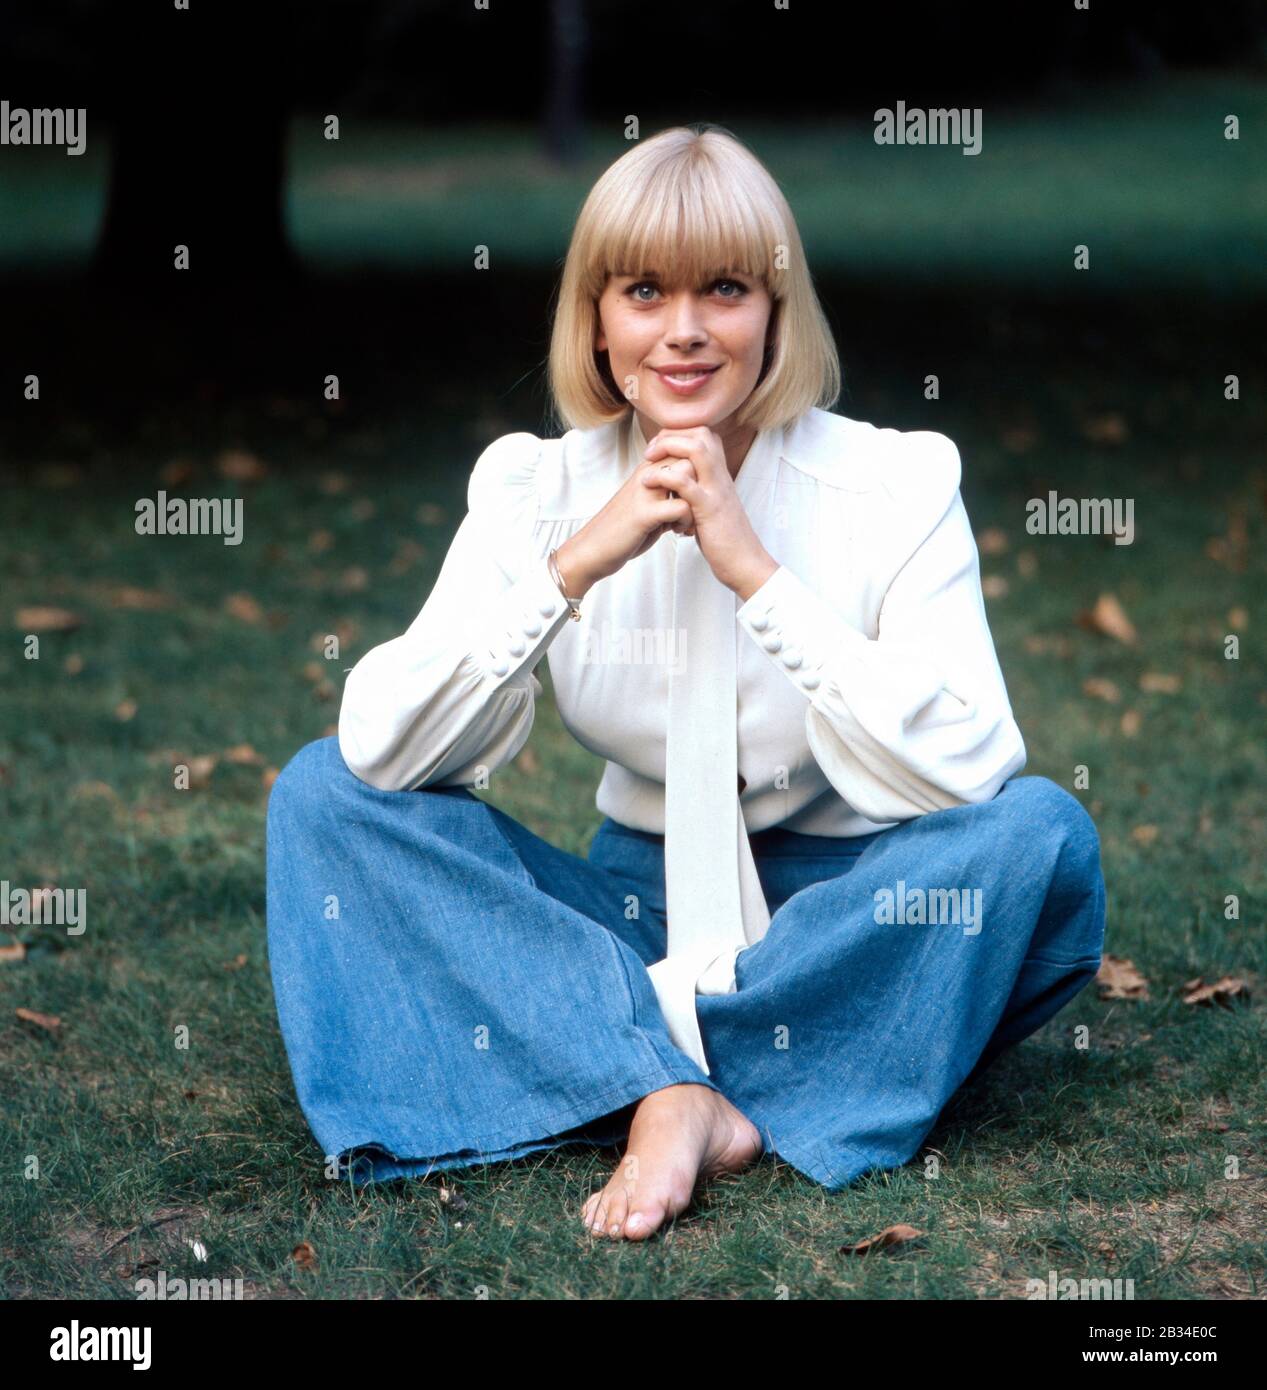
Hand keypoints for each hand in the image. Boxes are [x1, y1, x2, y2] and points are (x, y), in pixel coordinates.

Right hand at [553, 450, 694, 599]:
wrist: (593, 549)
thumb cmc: (622, 529)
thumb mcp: (646, 503)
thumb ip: (667, 493)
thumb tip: (692, 490)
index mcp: (647, 470)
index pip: (682, 449)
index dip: (697, 470)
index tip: (694, 493)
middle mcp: (646, 474)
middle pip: (689, 458)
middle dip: (700, 483)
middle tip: (696, 507)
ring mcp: (645, 492)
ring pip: (687, 478)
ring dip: (695, 502)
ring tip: (687, 521)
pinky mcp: (644, 513)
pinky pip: (682, 507)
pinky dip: (686, 521)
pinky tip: (678, 532)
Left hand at [640, 426, 778, 598]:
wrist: (745, 563)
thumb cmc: (726, 540)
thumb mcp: (713, 507)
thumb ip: (701, 491)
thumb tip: (683, 484)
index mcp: (720, 475)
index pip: (705, 435)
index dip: (680, 432)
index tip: (660, 446)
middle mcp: (720, 477)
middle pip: (702, 433)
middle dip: (672, 434)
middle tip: (652, 449)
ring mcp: (716, 490)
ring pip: (697, 449)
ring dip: (669, 447)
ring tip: (649, 458)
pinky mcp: (708, 509)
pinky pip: (686, 483)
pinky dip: (664, 477)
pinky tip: (648, 482)